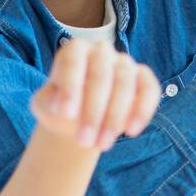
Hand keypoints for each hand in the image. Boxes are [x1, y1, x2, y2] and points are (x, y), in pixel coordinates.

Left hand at [30, 38, 160, 150]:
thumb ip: (49, 102)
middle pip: (101, 75)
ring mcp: (125, 63)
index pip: (74, 61)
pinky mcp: (144, 79)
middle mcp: (102, 51)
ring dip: (114, 117)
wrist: (79, 119)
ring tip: (102, 145)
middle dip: (93, 111)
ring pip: (125, 84)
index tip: (65, 114)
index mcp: (75, 50)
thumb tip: (64, 107)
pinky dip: (142, 110)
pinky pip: (150, 90)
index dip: (71, 86)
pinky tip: (131, 132)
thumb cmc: (61, 108)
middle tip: (83, 141)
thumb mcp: (45, 105)